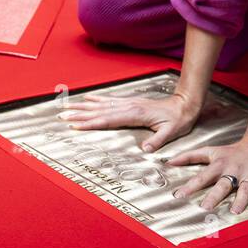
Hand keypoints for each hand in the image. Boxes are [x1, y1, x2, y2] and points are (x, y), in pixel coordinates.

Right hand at [58, 92, 201, 152]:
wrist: (184, 105)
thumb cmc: (177, 120)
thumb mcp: (171, 132)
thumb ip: (157, 140)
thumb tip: (146, 149)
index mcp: (135, 114)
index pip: (108, 120)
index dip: (91, 123)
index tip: (76, 125)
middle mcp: (128, 106)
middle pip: (99, 111)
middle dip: (80, 114)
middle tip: (63, 116)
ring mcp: (128, 102)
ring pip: (101, 104)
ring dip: (84, 106)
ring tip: (68, 107)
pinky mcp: (130, 101)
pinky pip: (109, 99)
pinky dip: (96, 99)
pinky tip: (88, 99)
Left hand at [169, 132, 247, 213]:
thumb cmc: (232, 151)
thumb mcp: (210, 151)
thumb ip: (189, 156)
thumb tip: (168, 162)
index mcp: (220, 165)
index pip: (202, 176)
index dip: (190, 186)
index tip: (179, 195)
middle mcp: (234, 171)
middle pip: (223, 184)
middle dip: (214, 196)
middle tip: (205, 207)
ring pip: (245, 189)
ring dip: (240, 200)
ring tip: (235, 211)